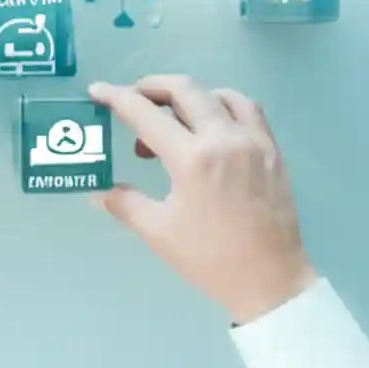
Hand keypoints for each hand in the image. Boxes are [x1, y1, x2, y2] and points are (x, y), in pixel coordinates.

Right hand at [88, 76, 316, 324]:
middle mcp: (223, 138)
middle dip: (150, 88)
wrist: (270, 279)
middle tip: (132, 102)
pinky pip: (247, 109)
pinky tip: (211, 125)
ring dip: (189, 96)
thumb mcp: (158, 232)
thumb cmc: (209, 258)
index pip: (145, 114)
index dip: (117, 97)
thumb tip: (97, 190)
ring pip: (217, 94)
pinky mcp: (271, 149)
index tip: (98, 91)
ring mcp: (252, 140)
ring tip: (172, 118)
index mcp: (191, 159)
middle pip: (183, 90)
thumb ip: (124, 203)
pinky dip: (223, 105)